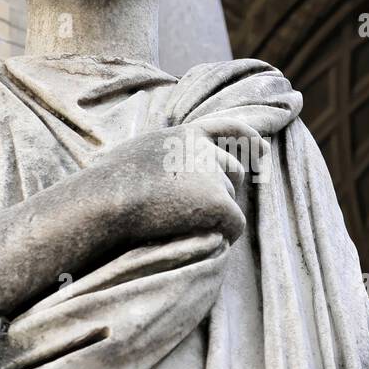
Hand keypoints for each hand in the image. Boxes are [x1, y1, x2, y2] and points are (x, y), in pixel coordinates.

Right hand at [89, 117, 269, 243]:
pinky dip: (224, 236)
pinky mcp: (219, 202)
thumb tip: (169, 173)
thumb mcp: (137, 154)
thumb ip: (163, 154)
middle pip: (233, 171)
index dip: (250, 138)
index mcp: (185, 133)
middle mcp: (205, 148)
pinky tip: (200, 239)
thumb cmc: (108, 186)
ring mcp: (213, 174)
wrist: (105, 200)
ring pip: (230, 201)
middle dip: (224, 190)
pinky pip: (234, 226)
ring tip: (177, 222)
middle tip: (197, 210)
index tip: (263, 150)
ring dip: (213, 215)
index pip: (229, 128)